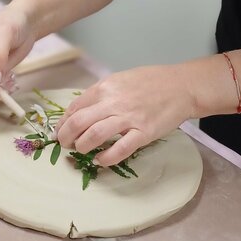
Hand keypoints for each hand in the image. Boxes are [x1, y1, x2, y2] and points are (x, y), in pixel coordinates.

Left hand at [54, 64, 196, 164]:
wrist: (181, 86)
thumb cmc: (151, 82)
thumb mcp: (120, 80)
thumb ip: (101, 94)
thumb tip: (81, 110)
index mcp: (105, 87)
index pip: (74, 107)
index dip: (63, 122)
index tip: (59, 131)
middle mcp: (113, 102)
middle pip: (78, 122)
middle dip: (65, 137)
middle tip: (65, 145)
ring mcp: (129, 118)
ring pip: (93, 136)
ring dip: (82, 147)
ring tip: (81, 151)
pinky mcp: (143, 133)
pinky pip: (119, 150)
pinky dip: (105, 158)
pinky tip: (100, 161)